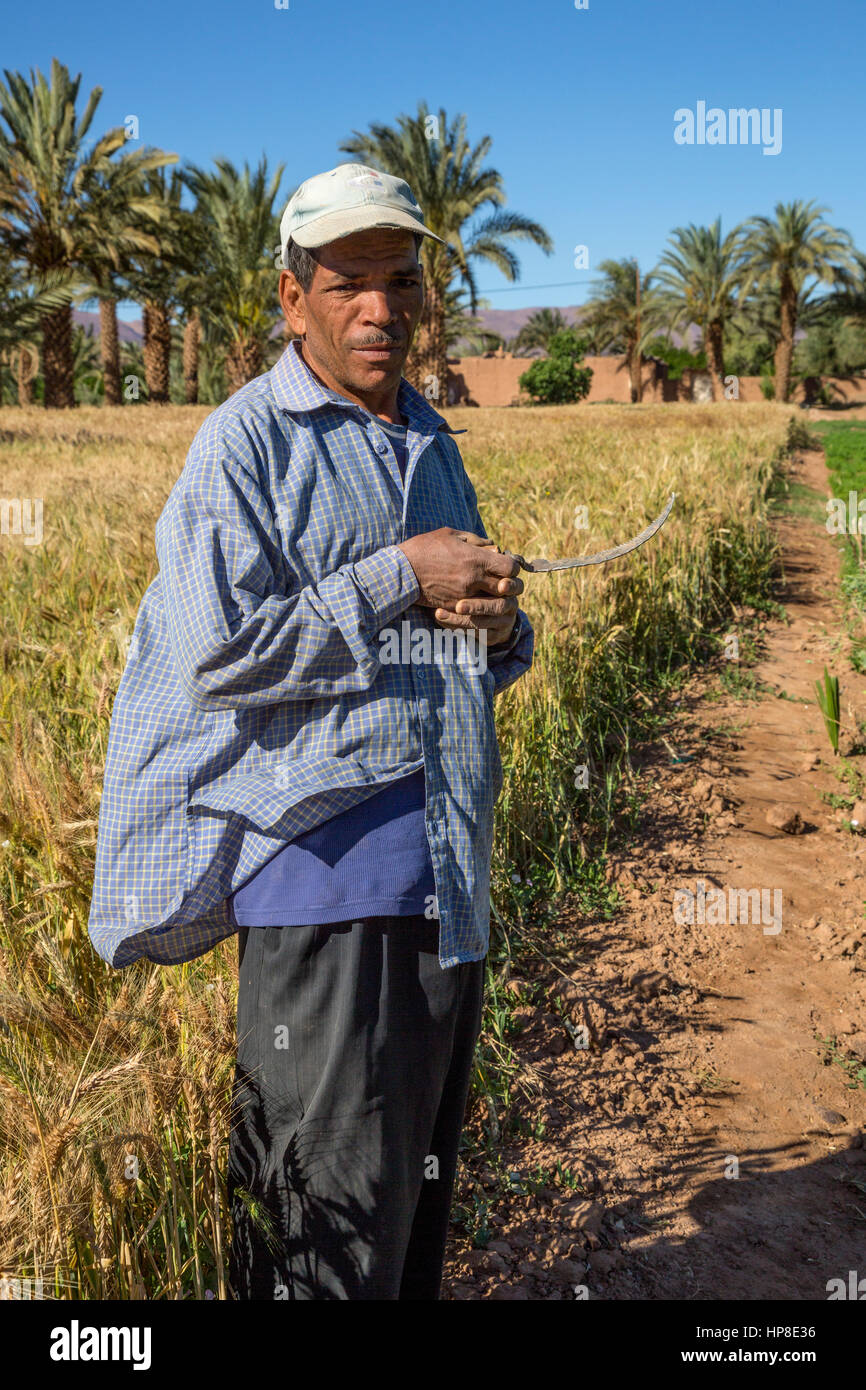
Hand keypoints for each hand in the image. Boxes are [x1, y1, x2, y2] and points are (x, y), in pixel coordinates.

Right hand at [397, 528, 523, 612]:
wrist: (401, 571)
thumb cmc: (425, 548)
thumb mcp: (451, 534)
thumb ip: (476, 540)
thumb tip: (493, 546)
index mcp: (476, 559)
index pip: (511, 568)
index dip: (512, 567)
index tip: (506, 565)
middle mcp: (474, 580)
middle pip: (508, 589)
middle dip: (509, 585)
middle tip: (504, 582)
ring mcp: (465, 597)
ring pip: (494, 603)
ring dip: (496, 598)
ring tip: (491, 592)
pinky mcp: (454, 608)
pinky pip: (476, 611)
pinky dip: (479, 607)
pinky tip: (475, 600)